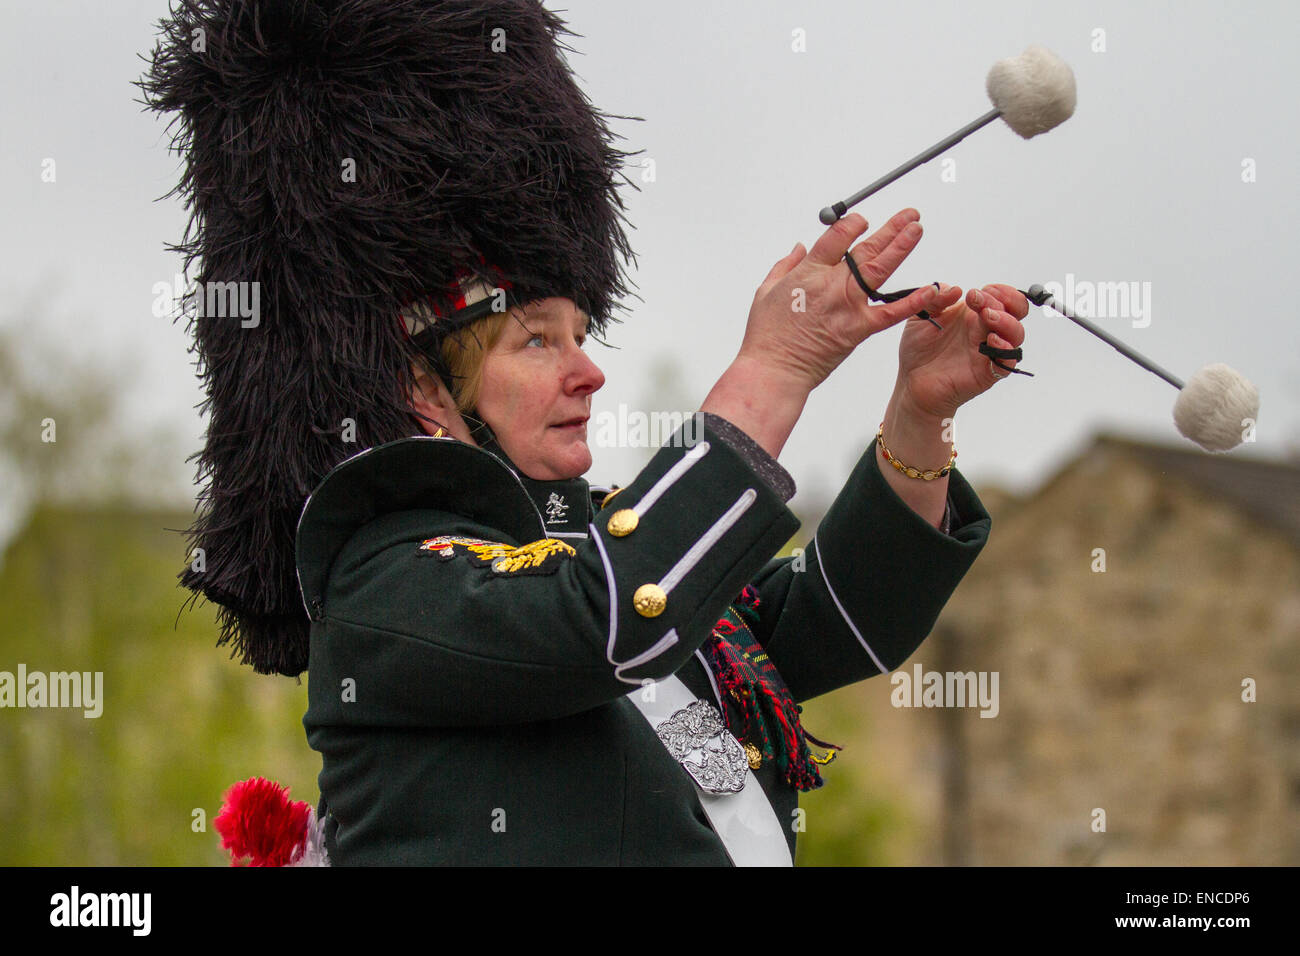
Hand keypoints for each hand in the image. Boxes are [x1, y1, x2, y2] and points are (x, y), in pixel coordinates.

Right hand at [736, 210, 962, 393]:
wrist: (775, 371)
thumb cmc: (767, 337)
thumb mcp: (766, 292)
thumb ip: (785, 265)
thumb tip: (799, 247)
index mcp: (808, 272)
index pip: (838, 236)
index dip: (853, 224)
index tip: (862, 221)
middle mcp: (831, 285)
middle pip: (866, 248)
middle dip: (890, 228)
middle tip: (908, 216)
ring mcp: (847, 306)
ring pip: (880, 269)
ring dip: (901, 247)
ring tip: (916, 230)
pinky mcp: (858, 329)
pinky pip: (890, 312)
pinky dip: (912, 301)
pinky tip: (929, 288)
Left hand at [894, 284, 1028, 420]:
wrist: (911, 380)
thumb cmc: (919, 350)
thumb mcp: (921, 316)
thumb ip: (935, 299)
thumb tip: (955, 289)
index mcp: (974, 315)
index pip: (1002, 298)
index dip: (998, 290)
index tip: (974, 293)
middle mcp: (984, 331)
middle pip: (1015, 312)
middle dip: (1003, 301)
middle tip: (978, 302)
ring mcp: (988, 351)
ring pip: (1016, 334)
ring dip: (1007, 322)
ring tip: (988, 316)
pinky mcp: (987, 373)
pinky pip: (1007, 362)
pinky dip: (1005, 350)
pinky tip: (992, 341)